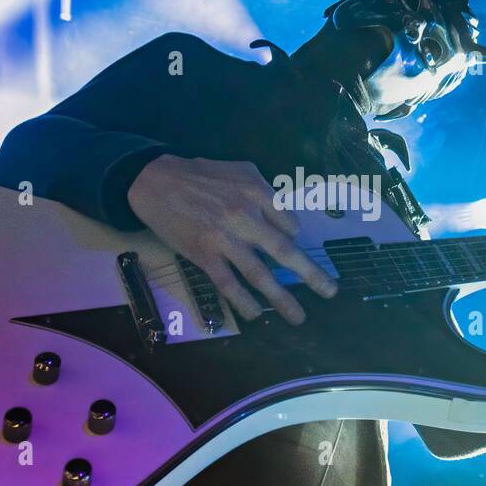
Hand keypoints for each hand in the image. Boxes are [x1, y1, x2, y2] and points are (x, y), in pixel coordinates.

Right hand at [126, 155, 337, 324]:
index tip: (290, 246)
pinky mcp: (204, 254)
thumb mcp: (239, 169)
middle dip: (311, 274)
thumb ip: (264, 190)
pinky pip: (228, 283)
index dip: (293, 238)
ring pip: (260, 274)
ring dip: (282, 298)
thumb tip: (284, 216)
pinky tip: (256, 313)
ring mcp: (225, 239)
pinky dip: (244, 301)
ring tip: (298, 316)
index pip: (289, 224)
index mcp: (257, 192)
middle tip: (330, 291)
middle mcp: (245, 216)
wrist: (155, 180)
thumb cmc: (199, 175)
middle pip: (284, 251)